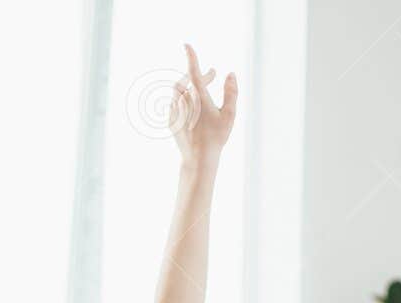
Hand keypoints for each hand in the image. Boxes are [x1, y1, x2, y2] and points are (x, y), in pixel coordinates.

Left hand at [169, 44, 236, 166]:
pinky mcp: (170, 119)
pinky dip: (184, 98)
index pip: (193, 71)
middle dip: (199, 75)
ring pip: (179, 91)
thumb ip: (231, 92)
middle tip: (212, 74)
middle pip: (188, 80)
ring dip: (191, 86)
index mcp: (199, 98)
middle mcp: (184, 101)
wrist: (198, 158)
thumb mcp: (229, 115)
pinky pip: (175, 103)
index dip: (191, 57)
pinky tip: (192, 105)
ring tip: (202, 88)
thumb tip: (231, 74)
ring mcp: (175, 110)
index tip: (187, 45)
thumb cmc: (216, 137)